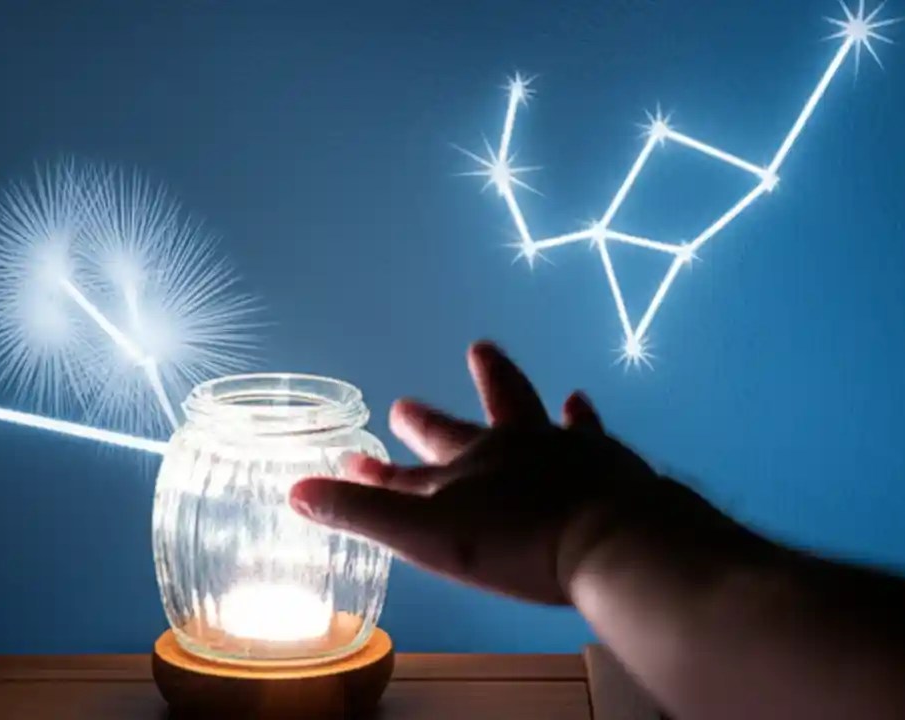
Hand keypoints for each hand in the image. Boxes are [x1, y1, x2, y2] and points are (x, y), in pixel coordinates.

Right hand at [289, 341, 670, 604]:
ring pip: (518, 406)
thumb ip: (364, 513)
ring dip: (497, 382)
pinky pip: (585, 429)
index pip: (403, 476)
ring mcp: (554, 450)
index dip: (373, 474)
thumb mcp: (428, 537)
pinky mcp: (601, 460)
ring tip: (484, 351)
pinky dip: (579, 417)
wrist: (610, 537)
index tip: (349, 459)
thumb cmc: (518, 546)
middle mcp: (501, 452)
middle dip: (427, 422)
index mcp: (459, 476)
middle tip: (404, 404)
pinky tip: (580, 402)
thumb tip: (294, 491)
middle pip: (456, 433)